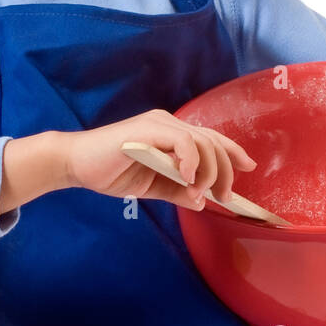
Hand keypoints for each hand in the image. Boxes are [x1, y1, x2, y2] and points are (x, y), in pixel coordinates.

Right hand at [61, 108, 256, 211]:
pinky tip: (186, 179)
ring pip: (202, 142)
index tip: (249, 167)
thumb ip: (177, 191)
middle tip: (224, 196)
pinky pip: (182, 142)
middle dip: (225, 171)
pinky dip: (191, 161)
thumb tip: (202, 201)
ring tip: (200, 192)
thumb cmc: (110, 172)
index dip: (233, 152)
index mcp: (172, 135)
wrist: (76, 164)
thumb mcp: (152, 187)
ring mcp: (159, 124)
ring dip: (208, 170)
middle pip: (212, 142)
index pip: (210, 139)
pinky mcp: (148, 129)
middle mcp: (169, 124)